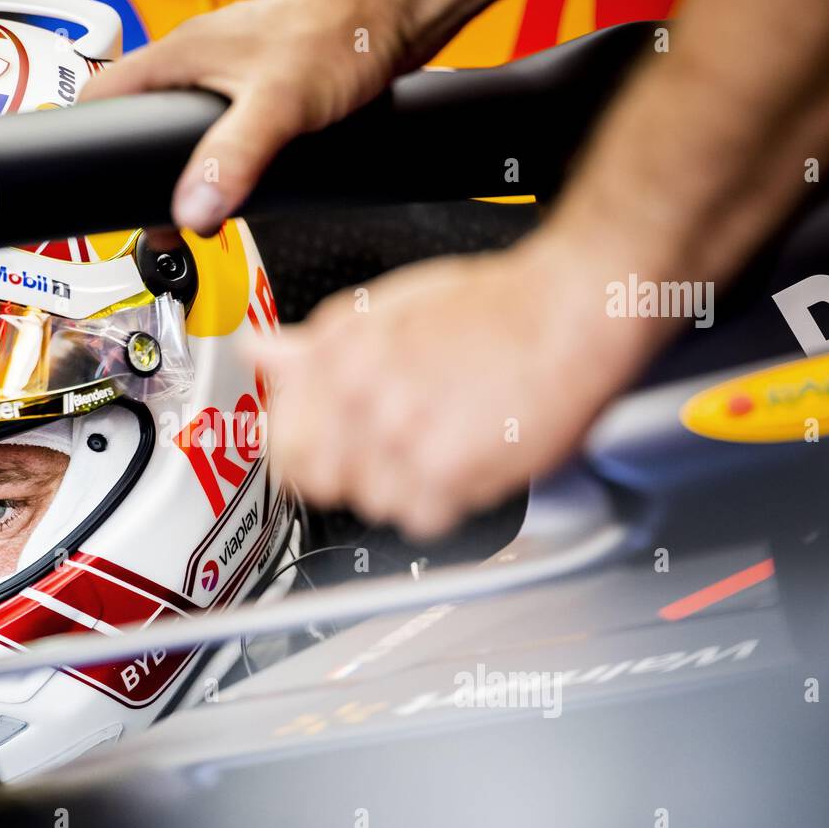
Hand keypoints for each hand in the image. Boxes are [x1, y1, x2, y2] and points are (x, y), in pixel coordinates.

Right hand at [79, 0, 420, 234]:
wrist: (393, 16)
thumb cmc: (338, 37)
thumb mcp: (276, 107)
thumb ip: (231, 160)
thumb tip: (190, 211)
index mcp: (179, 55)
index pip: (103, 96)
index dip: (87, 143)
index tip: (93, 188)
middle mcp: (195, 61)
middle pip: (139, 123)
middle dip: (142, 176)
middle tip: (153, 222)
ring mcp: (225, 72)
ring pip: (181, 129)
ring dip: (185, 172)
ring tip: (193, 215)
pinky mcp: (257, 86)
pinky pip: (219, 129)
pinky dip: (218, 161)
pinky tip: (237, 184)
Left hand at [247, 236, 678, 538]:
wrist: (567, 311)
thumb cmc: (490, 306)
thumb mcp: (387, 307)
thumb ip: (317, 343)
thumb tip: (262, 353)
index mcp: (338, 361)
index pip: (282, 444)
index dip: (302, 452)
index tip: (320, 451)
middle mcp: (363, 403)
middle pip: (320, 484)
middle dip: (347, 474)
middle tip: (386, 451)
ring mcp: (404, 442)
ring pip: (373, 505)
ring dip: (402, 488)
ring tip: (438, 443)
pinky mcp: (451, 474)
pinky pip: (423, 521)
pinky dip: (444, 503)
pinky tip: (463, 460)